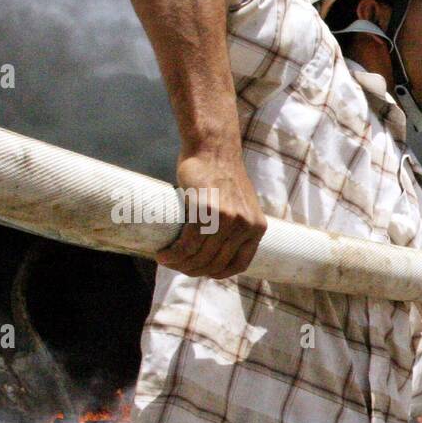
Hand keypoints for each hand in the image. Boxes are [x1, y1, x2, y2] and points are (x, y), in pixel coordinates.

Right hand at [157, 149, 267, 277]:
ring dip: (180, 264)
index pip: (239, 265)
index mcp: (258, 228)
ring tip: (166, 261)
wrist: (213, 149)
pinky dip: (174, 254)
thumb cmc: (221, 176)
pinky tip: (163, 255)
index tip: (202, 271)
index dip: (218, 273)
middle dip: (193, 270)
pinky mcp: (207, 212)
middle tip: (176, 266)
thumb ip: (238, 225)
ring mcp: (228, 220)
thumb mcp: (241, 205)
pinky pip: (188, 243)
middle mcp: (246, 227)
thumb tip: (220, 247)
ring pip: (200, 256)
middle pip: (216, 263)